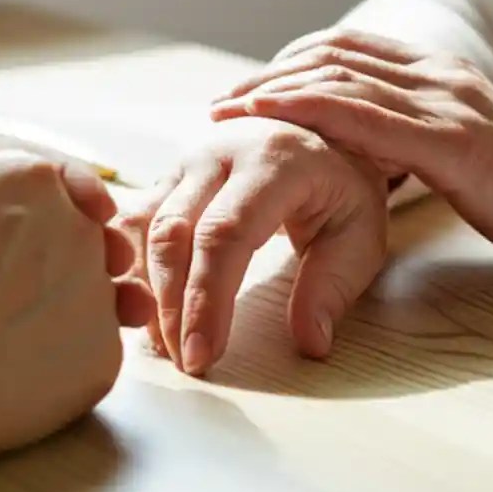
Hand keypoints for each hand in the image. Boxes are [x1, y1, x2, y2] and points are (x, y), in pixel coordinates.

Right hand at [112, 117, 386, 376]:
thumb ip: (333, 285)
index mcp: (273, 161)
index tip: (203, 354)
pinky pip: (133, 223)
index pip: (225, 234)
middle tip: (186, 362)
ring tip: (166, 344)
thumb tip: (311, 342)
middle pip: (174, 233)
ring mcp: (185, 160)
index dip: (206, 299)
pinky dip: (133, 271)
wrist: (318, 129)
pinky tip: (150, 311)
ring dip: (148, 292)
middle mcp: (219, 152)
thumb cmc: (340, 186)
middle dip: (172, 306)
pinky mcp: (167, 176)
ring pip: (144, 228)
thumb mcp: (359, 231)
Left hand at [211, 28, 492, 287]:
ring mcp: (451, 104)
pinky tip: (274, 126)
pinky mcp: (456, 144)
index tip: (249, 92)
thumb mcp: (467, 157)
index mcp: (446, 76)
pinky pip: (368, 118)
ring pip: (342, 78)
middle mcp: (444, 76)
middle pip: (335, 55)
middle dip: (270, 75)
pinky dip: (311, 114)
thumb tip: (372, 155)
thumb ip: (422, 141)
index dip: (292, 64)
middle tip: (223, 102)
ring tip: (229, 112)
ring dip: (276, 91)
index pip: (351, 49)